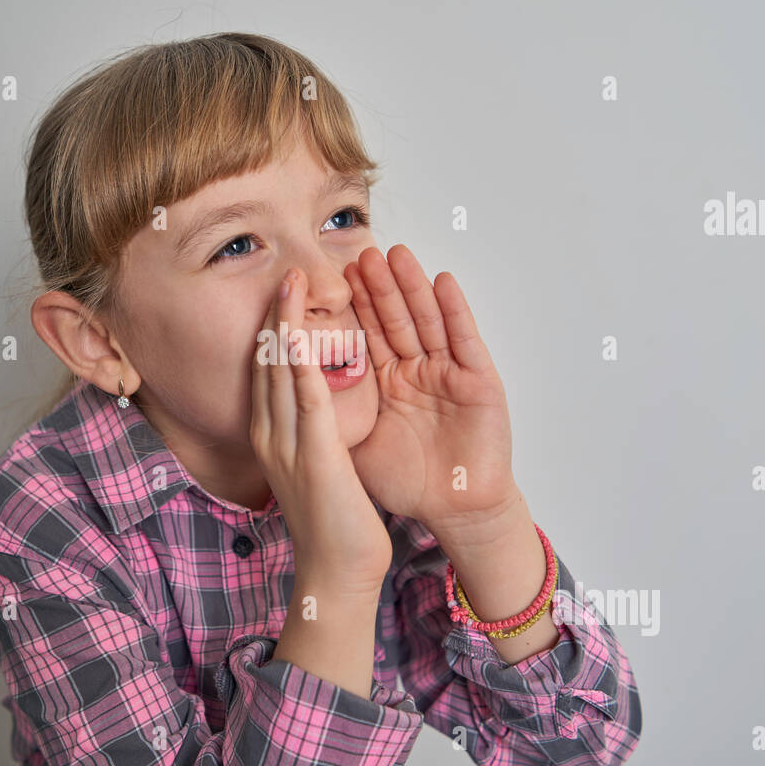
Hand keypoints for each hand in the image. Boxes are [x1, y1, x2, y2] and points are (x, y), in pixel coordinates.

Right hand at [249, 267, 393, 598]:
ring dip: (283, 325)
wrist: (337, 569)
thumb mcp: (313, 467)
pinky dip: (300, 364)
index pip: (266, 372)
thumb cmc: (333, 522)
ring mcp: (286, 445)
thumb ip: (308, 434)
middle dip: (273, 317)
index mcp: (272, 437)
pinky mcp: (313, 456)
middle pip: (265, 364)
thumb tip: (314, 408)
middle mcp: (271, 436)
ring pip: (279, 373)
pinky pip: (306, 400)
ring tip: (289, 285)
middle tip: (282, 273)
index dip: (272, 331)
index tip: (282, 296)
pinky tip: (298, 336)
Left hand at [343, 244, 518, 533]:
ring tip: (396, 253)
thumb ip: (330, 415)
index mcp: (389, 383)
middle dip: (378, 287)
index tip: (328, 279)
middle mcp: (418, 371)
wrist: (454, 512)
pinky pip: (465, 340)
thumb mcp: (357, 444)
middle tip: (359, 252)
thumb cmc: (409, 484)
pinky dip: (456, 310)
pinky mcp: (480, 383)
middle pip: (395, 320)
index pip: (365, 335)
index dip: (351, 308)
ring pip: (427, 320)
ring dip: (412, 286)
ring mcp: (450, 373)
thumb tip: (284, 395)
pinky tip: (442, 282)